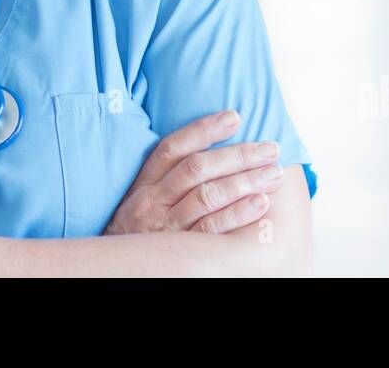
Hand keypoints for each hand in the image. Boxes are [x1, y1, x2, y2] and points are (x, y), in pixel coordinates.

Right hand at [102, 109, 284, 235]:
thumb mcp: (140, 202)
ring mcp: (166, 228)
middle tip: (271, 148)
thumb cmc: (136, 233)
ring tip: (274, 173)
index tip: (234, 117)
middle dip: (237, 155)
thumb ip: (166, 178)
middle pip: (197, 169)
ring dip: (245, 181)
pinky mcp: (179, 253)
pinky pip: (211, 230)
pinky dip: (238, 214)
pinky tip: (260, 203)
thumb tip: (208, 151)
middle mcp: (153, 202)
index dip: (203, 129)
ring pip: (207, 196)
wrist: (114, 272)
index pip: (172, 148)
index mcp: (144, 185)